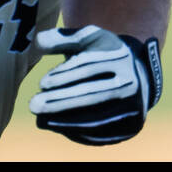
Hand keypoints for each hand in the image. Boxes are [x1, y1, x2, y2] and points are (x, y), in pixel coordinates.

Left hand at [28, 25, 160, 145]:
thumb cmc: (102, 54)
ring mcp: (134, 106)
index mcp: (120, 56)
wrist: (138, 75)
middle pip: (93, 94)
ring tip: (41, 119)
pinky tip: (56, 126)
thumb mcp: (87, 40)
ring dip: (65, 120)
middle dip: (60, 101)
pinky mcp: (131, 125)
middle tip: (34, 105)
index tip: (42, 83)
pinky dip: (77, 131)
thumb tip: (39, 41)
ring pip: (97, 117)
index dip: (65, 75)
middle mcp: (131, 82)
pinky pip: (102, 132)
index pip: (91, 66)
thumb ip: (63, 39)